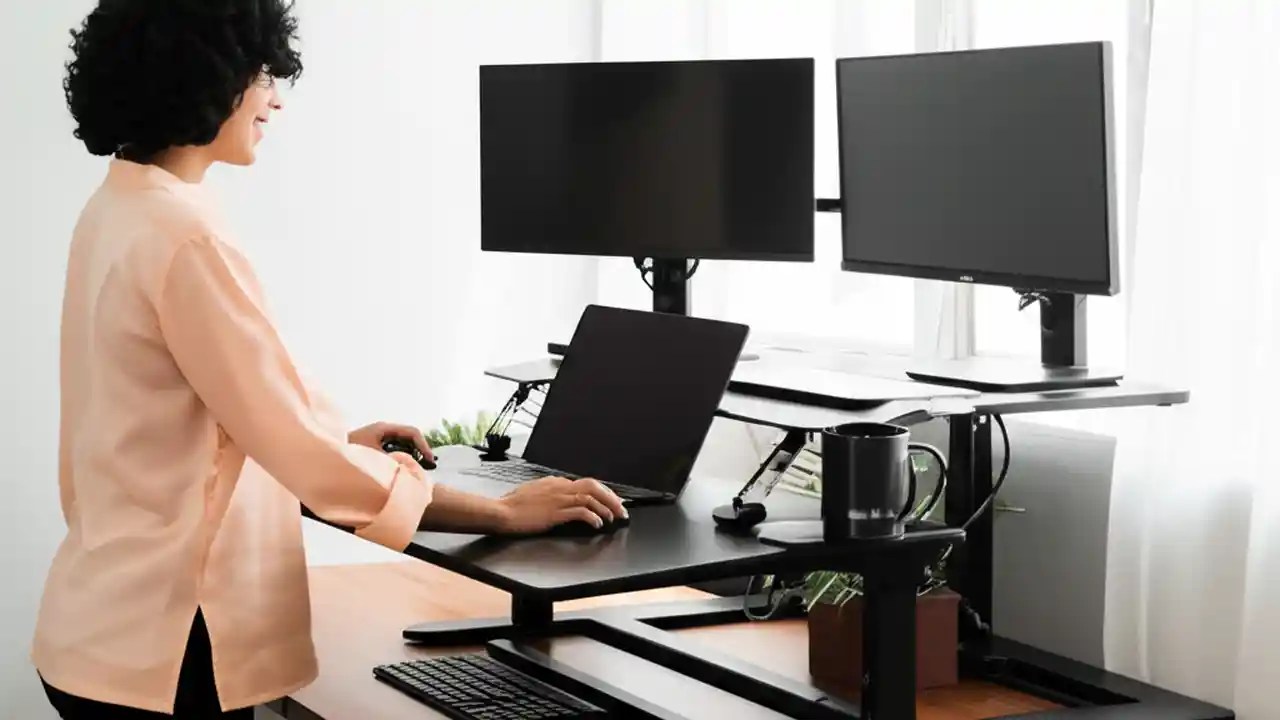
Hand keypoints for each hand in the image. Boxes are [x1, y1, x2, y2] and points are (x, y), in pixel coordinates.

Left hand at [349, 421, 433, 462]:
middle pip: (409, 436)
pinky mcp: (374, 446)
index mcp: (384, 428)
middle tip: (428, 467)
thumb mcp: (374, 459)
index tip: (430, 461)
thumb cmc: (347, 456)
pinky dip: (402, 458)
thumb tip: (412, 468)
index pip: (412, 432)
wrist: (324, 457)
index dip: (424, 446)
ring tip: (418, 470)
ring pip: (402, 443)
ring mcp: (378, 437)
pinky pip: (394, 449)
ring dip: (412, 455)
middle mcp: (382, 430)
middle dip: (420, 451)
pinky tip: (403, 470)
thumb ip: (395, 462)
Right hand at [496, 477, 627, 534]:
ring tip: (614, 518)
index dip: (603, 492)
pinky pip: (581, 511)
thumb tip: (557, 497)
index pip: (585, 483)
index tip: (612, 501)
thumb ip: (547, 493)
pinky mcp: (555, 512)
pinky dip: (593, 517)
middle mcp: (559, 487)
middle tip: (622, 509)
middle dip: (611, 497)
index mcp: (554, 482)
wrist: (500, 512)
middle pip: (593, 486)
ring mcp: (558, 498)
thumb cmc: (511, 506)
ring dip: (606, 508)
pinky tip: (598, 524)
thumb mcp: (532, 493)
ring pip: (591, 497)